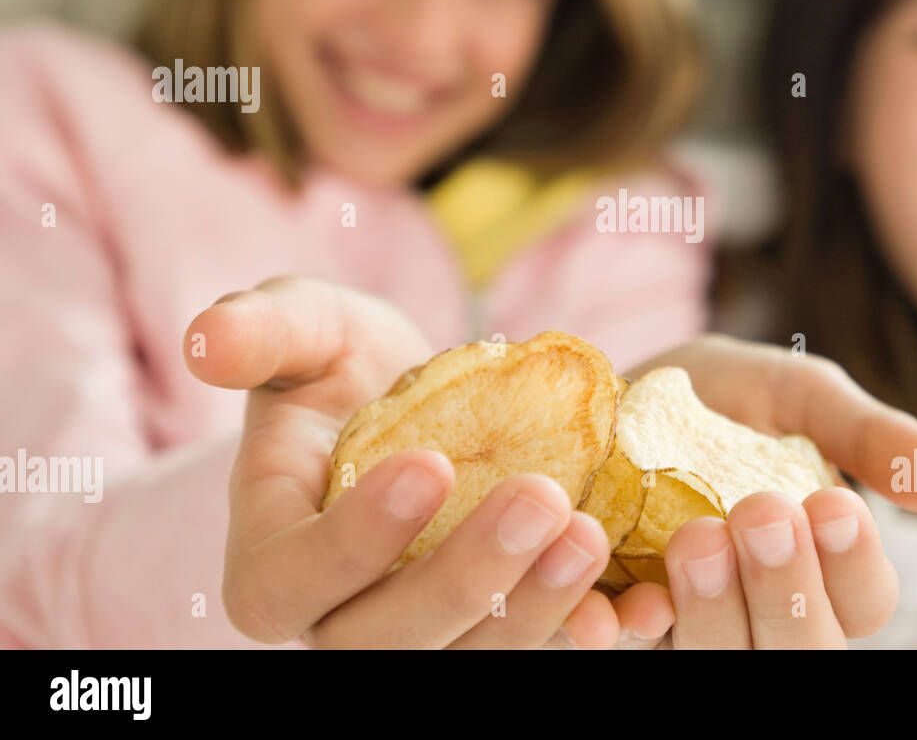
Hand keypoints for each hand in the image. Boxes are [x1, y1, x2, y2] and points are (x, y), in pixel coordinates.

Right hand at [186, 275, 641, 648]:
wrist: (427, 413)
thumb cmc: (350, 371)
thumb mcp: (308, 332)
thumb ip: (263, 331)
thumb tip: (205, 341)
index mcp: (275, 559)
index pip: (293, 580)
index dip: (356, 538)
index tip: (430, 464)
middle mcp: (342, 620)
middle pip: (389, 639)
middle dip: (464, 578)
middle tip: (538, 498)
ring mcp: (424, 634)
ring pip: (468, 659)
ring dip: (532, 611)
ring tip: (589, 535)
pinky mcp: (495, 628)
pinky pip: (534, 652)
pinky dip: (584, 635)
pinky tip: (638, 604)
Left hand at [613, 334, 916, 648]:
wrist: (611, 389)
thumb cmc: (723, 397)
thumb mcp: (800, 397)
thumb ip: (872, 437)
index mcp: (825, 566)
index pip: (863, 600)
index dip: (852, 564)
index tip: (831, 503)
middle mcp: (764, 610)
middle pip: (799, 651)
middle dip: (786, 593)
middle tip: (761, 512)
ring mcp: (693, 621)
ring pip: (719, 659)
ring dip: (712, 614)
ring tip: (695, 538)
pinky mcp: (621, 615)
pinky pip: (626, 648)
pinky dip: (622, 634)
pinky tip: (618, 606)